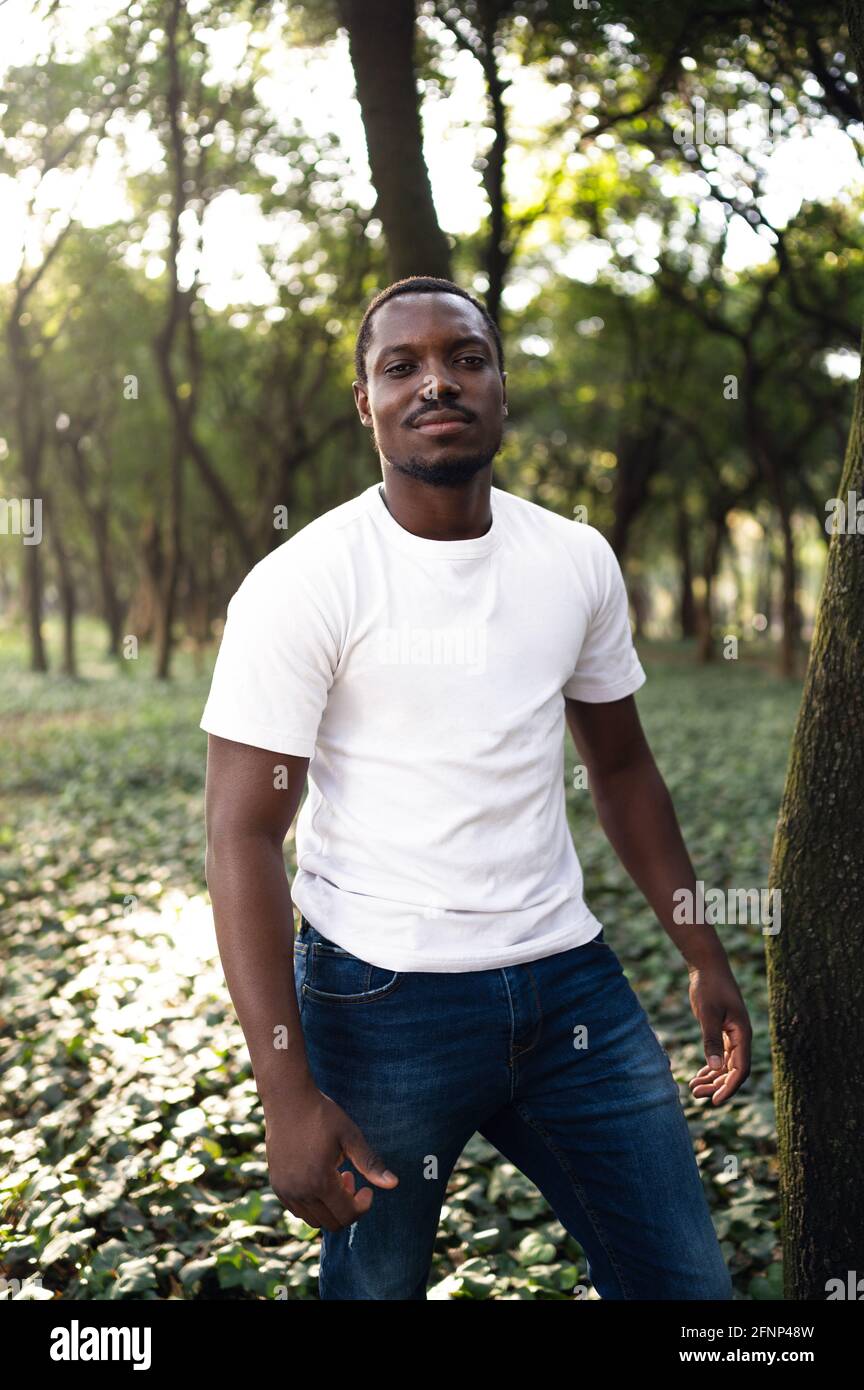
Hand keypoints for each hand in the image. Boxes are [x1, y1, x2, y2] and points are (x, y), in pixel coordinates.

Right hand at [264, 1086, 397, 1231]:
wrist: (288, 1099)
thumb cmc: (322, 1115)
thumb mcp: (350, 1136)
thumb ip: (370, 1164)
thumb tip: (395, 1184)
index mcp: (319, 1181)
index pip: (347, 1214)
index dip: (363, 1206)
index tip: (368, 1189)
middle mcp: (299, 1191)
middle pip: (331, 1223)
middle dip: (347, 1207)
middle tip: (351, 1179)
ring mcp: (285, 1190)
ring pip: (314, 1220)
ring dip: (329, 1207)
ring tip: (335, 1178)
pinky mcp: (277, 1185)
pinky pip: (298, 1210)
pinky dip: (313, 1204)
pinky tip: (318, 1178)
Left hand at [687, 962, 751, 1104]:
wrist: (707, 967)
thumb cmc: (709, 987)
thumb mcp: (708, 1014)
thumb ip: (711, 1040)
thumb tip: (714, 1069)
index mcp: (742, 1034)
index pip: (740, 1069)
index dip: (729, 1088)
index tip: (715, 1102)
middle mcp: (740, 1038)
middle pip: (733, 1071)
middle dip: (717, 1086)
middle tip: (696, 1094)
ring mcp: (732, 1035)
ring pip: (726, 1065)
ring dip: (712, 1079)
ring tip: (693, 1089)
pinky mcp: (722, 1031)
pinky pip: (719, 1056)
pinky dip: (710, 1067)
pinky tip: (698, 1076)